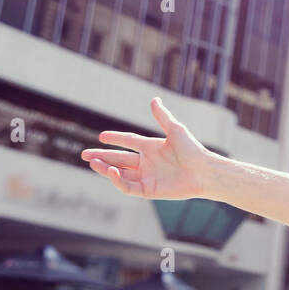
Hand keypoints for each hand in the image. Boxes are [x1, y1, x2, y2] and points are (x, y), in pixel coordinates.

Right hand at [80, 97, 210, 198]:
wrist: (204, 172)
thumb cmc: (193, 150)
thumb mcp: (175, 130)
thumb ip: (162, 116)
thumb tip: (154, 99)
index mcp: (152, 147)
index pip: (128, 141)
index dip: (115, 138)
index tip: (101, 136)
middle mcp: (148, 162)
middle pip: (119, 158)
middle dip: (102, 156)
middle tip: (84, 154)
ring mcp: (147, 176)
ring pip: (120, 173)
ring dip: (105, 168)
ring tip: (92, 162)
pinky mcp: (149, 190)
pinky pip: (128, 186)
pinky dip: (118, 180)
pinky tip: (111, 171)